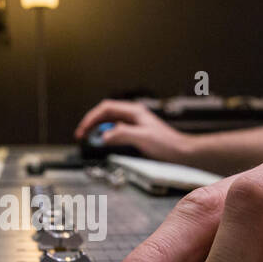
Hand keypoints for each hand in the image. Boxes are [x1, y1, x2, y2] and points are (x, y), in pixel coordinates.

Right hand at [74, 99, 190, 162]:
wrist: (181, 153)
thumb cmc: (167, 144)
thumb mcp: (143, 138)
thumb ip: (122, 134)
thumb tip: (104, 136)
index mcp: (133, 111)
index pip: (105, 108)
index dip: (91, 118)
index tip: (83, 130)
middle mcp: (132, 115)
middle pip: (105, 114)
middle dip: (91, 123)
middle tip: (80, 135)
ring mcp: (133, 124)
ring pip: (109, 123)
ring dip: (97, 130)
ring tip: (88, 139)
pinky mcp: (134, 133)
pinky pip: (115, 131)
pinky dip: (106, 136)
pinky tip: (103, 142)